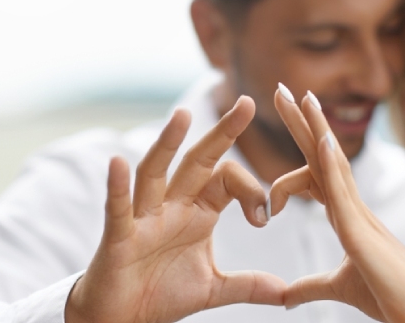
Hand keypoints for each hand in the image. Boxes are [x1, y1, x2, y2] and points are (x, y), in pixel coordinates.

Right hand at [66, 96, 286, 322]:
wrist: (122, 318)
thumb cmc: (161, 293)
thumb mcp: (212, 289)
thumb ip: (247, 285)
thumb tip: (286, 292)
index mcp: (196, 212)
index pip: (227, 180)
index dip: (251, 190)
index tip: (265, 218)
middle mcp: (170, 207)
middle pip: (196, 162)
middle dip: (221, 134)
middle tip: (246, 103)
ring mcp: (142, 219)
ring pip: (154, 174)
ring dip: (167, 144)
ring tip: (182, 115)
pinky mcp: (118, 239)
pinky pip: (118, 210)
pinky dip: (118, 188)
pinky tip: (118, 162)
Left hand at [270, 86, 404, 322]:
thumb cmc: (393, 301)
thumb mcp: (340, 289)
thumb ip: (311, 287)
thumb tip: (284, 295)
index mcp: (348, 218)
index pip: (317, 172)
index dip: (300, 148)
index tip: (281, 131)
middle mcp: (355, 209)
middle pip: (324, 156)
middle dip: (302, 122)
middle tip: (281, 89)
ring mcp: (361, 218)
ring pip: (334, 165)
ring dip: (316, 128)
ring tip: (300, 96)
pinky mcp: (363, 236)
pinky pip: (343, 194)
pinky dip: (331, 165)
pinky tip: (321, 139)